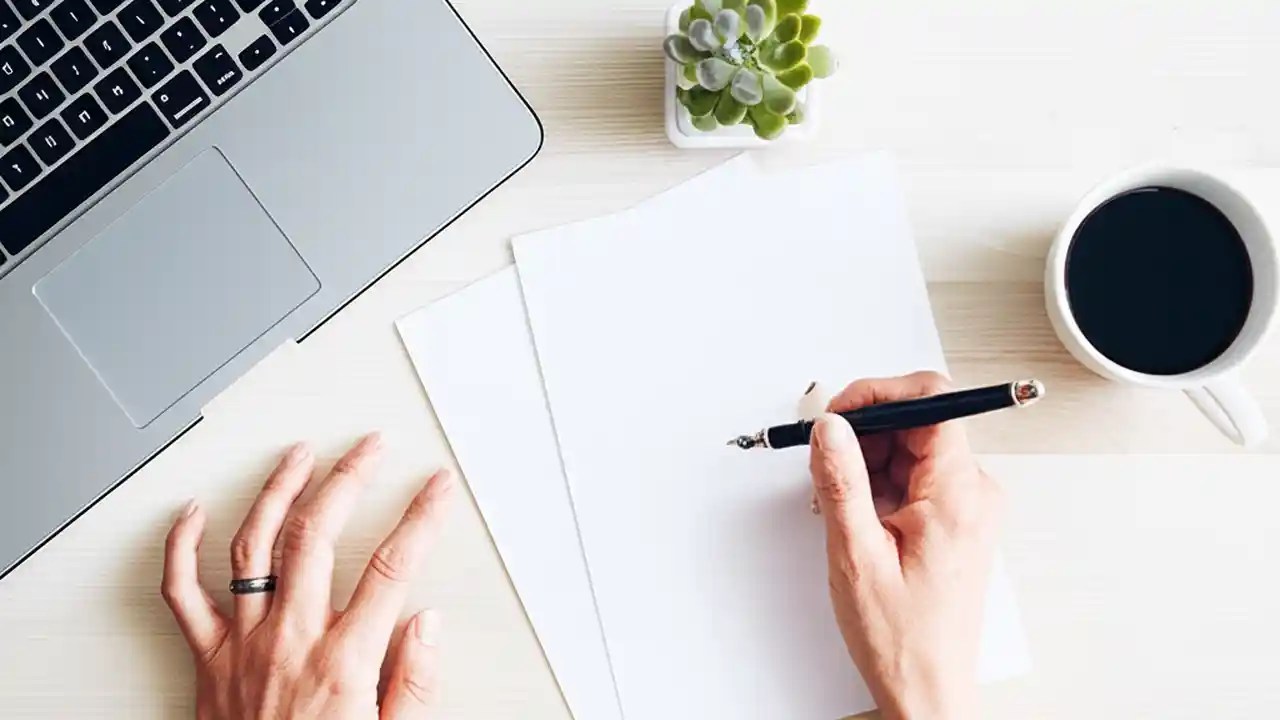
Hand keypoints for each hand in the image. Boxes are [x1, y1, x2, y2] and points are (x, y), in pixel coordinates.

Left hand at [162, 433, 455, 718]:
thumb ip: (415, 683)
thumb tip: (427, 625)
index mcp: (342, 662)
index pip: (391, 567)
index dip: (420, 516)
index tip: (435, 487)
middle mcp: (289, 640)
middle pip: (316, 536)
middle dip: (347, 478)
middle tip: (368, 449)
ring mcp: (242, 645)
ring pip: (253, 546)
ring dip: (276, 491)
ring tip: (297, 456)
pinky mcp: (206, 660)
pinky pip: (181, 592)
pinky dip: (180, 547)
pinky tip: (191, 514)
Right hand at [809, 373, 1002, 719]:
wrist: (929, 689)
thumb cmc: (903, 639)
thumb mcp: (856, 553)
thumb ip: (841, 480)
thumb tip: (830, 426)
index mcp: (960, 495)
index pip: (933, 402)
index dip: (879, 394)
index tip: (839, 411)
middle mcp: (974, 493)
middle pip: (918, 423)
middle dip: (864, 432)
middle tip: (823, 460)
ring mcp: (967, 507)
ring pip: (911, 450)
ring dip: (867, 461)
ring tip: (837, 502)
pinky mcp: (954, 521)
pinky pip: (912, 478)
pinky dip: (877, 484)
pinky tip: (855, 515)